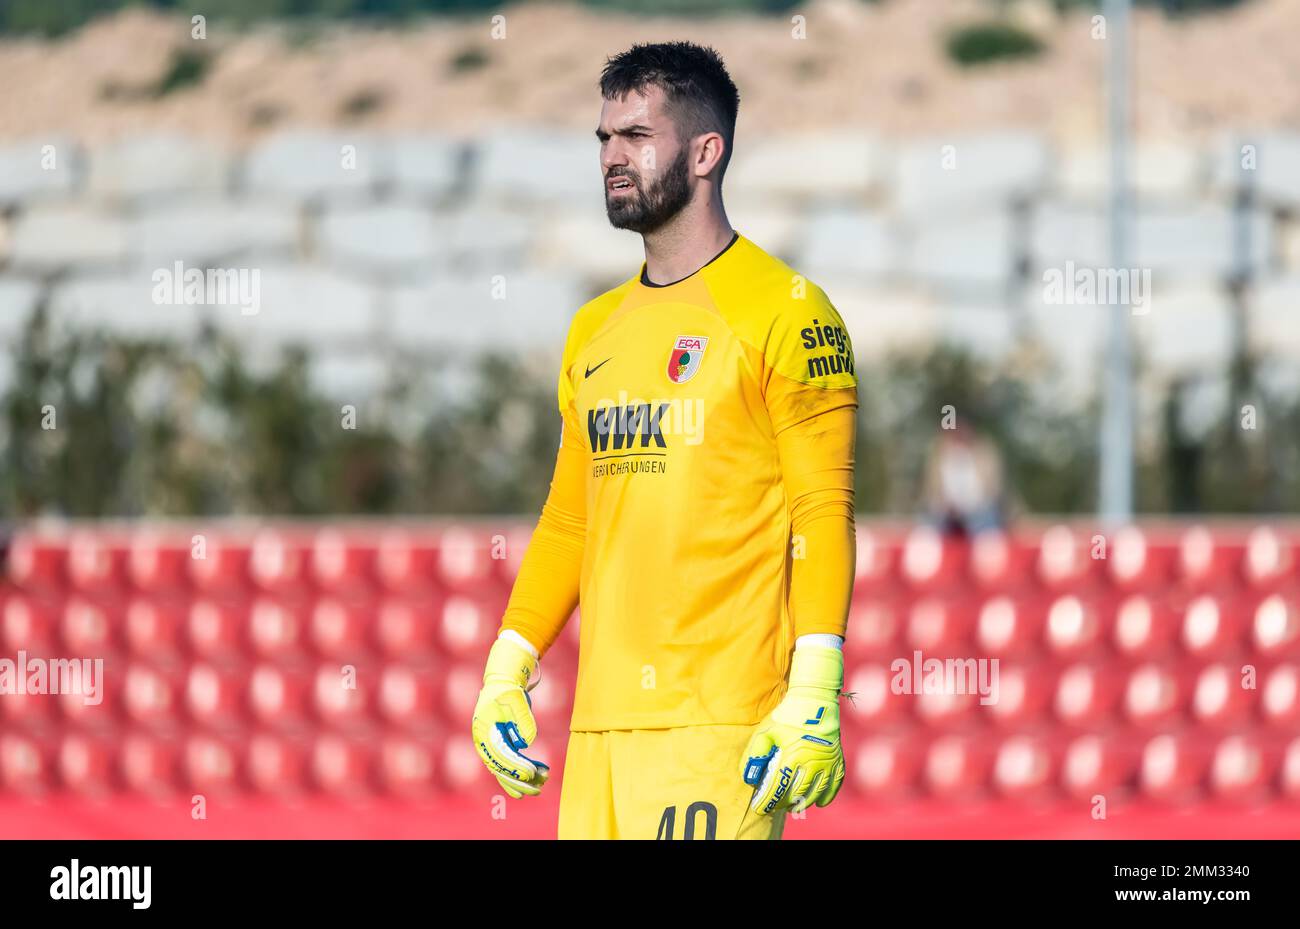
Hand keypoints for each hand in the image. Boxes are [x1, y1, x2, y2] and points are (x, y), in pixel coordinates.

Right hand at [471, 635, 549, 797]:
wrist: (501, 685)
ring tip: (540, 787)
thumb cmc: (508, 691)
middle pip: (499, 768)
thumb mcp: (515, 699)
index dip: (515, 765)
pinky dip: (519, 775)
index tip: (531, 774)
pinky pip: (507, 766)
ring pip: (503, 771)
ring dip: (521, 780)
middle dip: (518, 780)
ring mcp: (489, 747)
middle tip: (536, 789)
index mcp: (483, 731)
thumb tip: (526, 743)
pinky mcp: (498, 748)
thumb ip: (522, 719)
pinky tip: (534, 781)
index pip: (499, 753)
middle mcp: (483, 743)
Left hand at [741, 644, 844, 814]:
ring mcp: (827, 763)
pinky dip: (826, 797)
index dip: (767, 801)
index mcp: (792, 755)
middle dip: (783, 804)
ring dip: (803, 803)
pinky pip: (834, 785)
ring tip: (792, 807)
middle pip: (797, 794)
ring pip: (815, 793)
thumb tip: (749, 778)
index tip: (759, 809)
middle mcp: (812, 762)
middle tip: (774, 806)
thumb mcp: (765, 731)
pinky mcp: (838, 760)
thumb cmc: (787, 716)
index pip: (777, 788)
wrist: (815, 701)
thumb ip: (754, 755)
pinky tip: (818, 803)